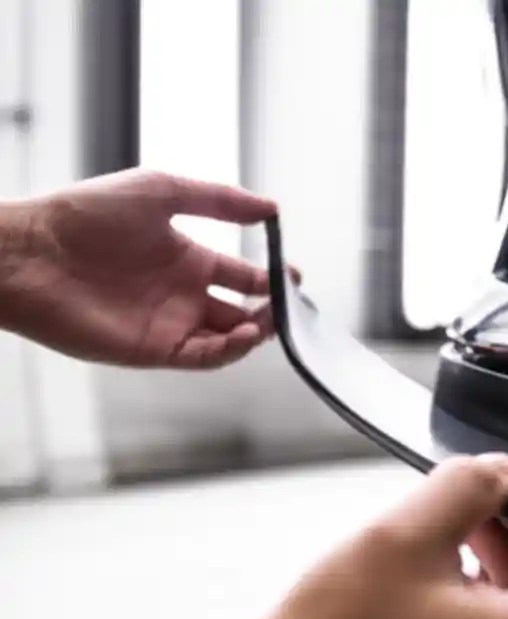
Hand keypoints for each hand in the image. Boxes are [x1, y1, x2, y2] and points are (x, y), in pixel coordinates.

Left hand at [0, 168, 287, 368]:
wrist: (29, 252)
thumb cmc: (86, 213)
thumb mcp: (161, 190)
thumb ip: (219, 200)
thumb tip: (272, 209)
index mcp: (187, 258)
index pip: (243, 275)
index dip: (274, 277)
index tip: (296, 276)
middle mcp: (182, 294)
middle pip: (243, 311)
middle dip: (274, 310)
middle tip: (293, 305)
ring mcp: (169, 323)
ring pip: (230, 337)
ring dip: (258, 331)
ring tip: (272, 319)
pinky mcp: (153, 350)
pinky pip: (204, 357)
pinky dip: (232, 350)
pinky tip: (245, 333)